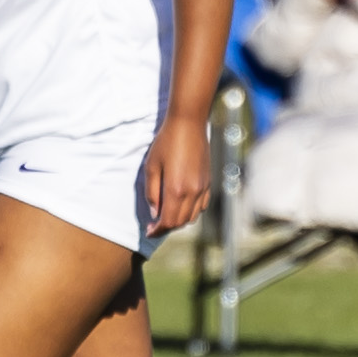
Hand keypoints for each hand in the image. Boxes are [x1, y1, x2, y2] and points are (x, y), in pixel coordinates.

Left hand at [142, 115, 210, 235]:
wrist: (188, 125)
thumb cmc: (165, 143)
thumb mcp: (151, 167)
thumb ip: (152, 193)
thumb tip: (155, 213)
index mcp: (177, 190)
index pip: (169, 221)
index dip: (158, 230)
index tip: (149, 231)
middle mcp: (193, 192)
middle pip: (181, 221)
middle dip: (167, 228)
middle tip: (154, 226)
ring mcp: (203, 187)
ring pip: (193, 216)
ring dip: (179, 221)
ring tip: (165, 217)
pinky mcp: (208, 182)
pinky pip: (202, 205)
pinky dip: (191, 211)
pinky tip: (180, 206)